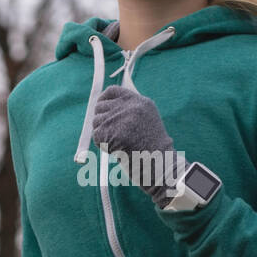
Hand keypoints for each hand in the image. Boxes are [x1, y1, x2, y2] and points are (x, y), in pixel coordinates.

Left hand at [91, 85, 186, 207]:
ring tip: (117, 143)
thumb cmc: (152, 147)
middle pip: (100, 107)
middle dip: (101, 120)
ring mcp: (121, 119)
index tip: (100, 109)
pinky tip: (116, 150)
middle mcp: (130, 107)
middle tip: (110, 134)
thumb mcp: (147, 120)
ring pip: (96, 122)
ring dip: (102, 134)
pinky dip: (102, 145)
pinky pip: (97, 136)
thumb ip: (129, 109)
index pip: (112, 91)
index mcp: (140, 101)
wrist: (159, 165)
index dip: (103, 100)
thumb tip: (103, 105)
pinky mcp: (113, 133)